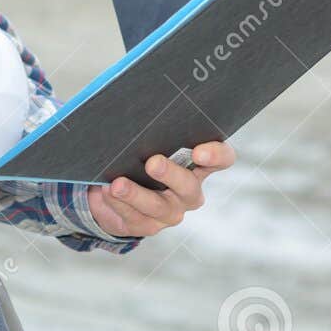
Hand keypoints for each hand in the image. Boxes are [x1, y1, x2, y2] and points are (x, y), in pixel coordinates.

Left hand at [85, 141, 235, 238]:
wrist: (113, 190)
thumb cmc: (137, 156)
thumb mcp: (147, 139)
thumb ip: (151, 128)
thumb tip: (135, 105)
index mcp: (198, 164)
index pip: (222, 158)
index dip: (216, 155)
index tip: (198, 150)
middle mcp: (189, 191)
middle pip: (189, 186)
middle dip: (171, 174)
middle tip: (152, 163)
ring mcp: (170, 211)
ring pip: (158, 206)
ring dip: (136, 194)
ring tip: (117, 184)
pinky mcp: (148, 225)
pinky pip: (135, 218)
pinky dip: (120, 204)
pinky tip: (108, 192)